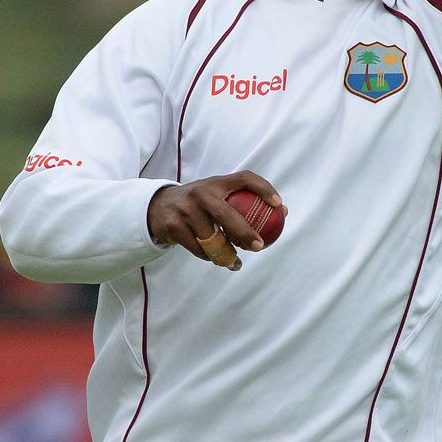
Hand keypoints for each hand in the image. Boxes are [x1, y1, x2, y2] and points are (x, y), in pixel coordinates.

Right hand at [148, 172, 285, 271]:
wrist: (159, 207)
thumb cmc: (200, 203)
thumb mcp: (218, 195)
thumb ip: (245, 201)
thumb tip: (283, 212)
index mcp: (217, 182)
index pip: (244, 179)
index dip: (263, 189)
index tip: (278, 204)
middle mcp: (201, 193)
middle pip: (227, 215)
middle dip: (245, 233)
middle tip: (258, 247)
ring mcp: (186, 209)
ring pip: (213, 239)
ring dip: (227, 254)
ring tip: (236, 262)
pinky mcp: (174, 226)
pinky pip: (199, 249)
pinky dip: (210, 257)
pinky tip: (218, 261)